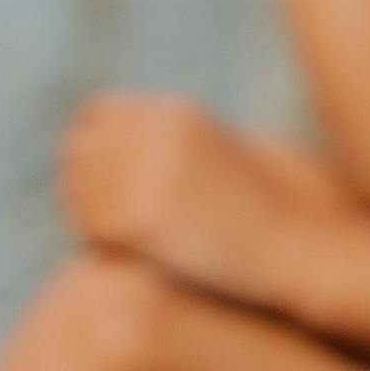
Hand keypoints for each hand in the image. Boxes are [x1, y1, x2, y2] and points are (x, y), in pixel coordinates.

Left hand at [59, 92, 339, 306]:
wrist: (290, 250)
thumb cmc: (255, 211)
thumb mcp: (209, 158)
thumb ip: (162, 145)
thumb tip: (102, 147)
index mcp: (174, 115)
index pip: (95, 117)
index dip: (88, 149)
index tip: (96, 179)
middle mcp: (156, 136)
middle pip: (79, 152)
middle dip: (81, 182)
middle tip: (100, 217)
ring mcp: (146, 175)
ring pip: (79, 193)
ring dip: (88, 215)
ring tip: (120, 238)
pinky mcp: (139, 220)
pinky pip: (91, 229)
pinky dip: (98, 243)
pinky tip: (125, 255)